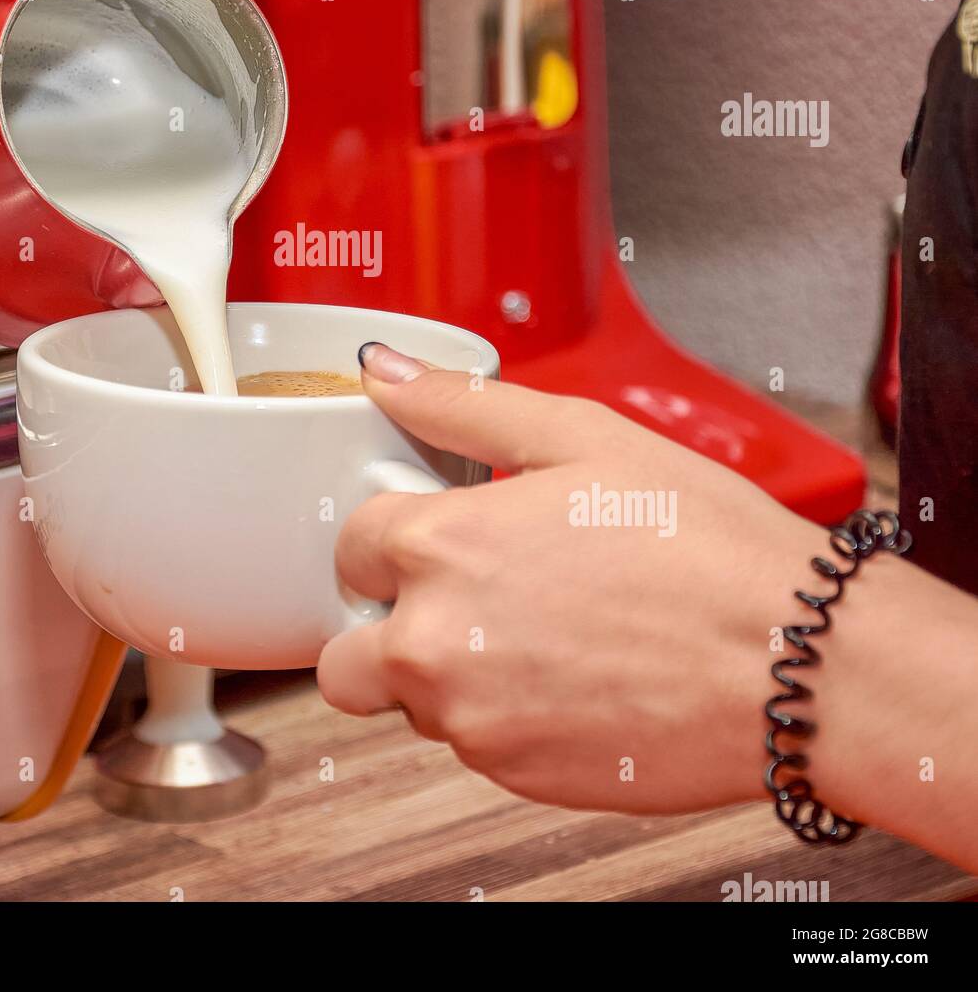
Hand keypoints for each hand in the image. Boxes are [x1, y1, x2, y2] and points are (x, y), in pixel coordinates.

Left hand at [317, 343, 824, 814]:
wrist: (794, 661)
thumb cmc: (704, 546)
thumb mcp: (581, 436)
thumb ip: (461, 405)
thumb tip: (382, 370)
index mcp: (440, 547)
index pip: (350, 545)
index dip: (395, 535)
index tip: (440, 536)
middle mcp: (433, 643)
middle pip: (352, 647)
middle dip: (392, 622)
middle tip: (474, 596)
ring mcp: (470, 719)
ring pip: (410, 700)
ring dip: (447, 671)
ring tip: (541, 633)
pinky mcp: (513, 775)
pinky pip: (471, 742)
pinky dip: (501, 714)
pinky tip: (572, 676)